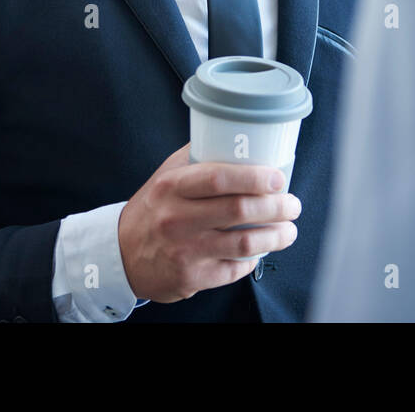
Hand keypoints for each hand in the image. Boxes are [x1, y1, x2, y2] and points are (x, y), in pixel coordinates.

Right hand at [117, 143, 300, 302]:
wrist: (122, 253)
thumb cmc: (153, 209)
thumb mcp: (166, 176)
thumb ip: (198, 157)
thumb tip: (237, 136)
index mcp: (172, 187)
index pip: (219, 179)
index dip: (254, 178)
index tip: (278, 178)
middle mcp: (177, 219)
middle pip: (239, 211)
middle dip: (276, 207)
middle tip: (292, 204)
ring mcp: (185, 250)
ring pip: (244, 244)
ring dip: (276, 236)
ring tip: (289, 230)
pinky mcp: (192, 277)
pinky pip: (234, 268)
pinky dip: (254, 259)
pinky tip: (262, 250)